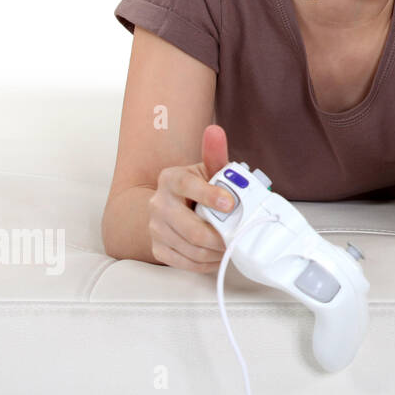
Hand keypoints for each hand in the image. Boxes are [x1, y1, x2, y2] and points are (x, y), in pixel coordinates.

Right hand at [150, 124, 232, 272]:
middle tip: (238, 235)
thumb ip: (215, 154)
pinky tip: (217, 255)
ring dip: (216, 251)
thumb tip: (215, 132)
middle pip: (191, 228)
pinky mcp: (158, 248)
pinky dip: (206, 262)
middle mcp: (158, 204)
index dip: (210, 196)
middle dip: (220, 235)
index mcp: (171, 179)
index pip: (188, 186)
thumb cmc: (197, 188)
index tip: (231, 204)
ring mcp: (156, 228)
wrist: (170, 206)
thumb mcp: (207, 170)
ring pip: (191, 248)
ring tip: (231, 245)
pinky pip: (185, 262)